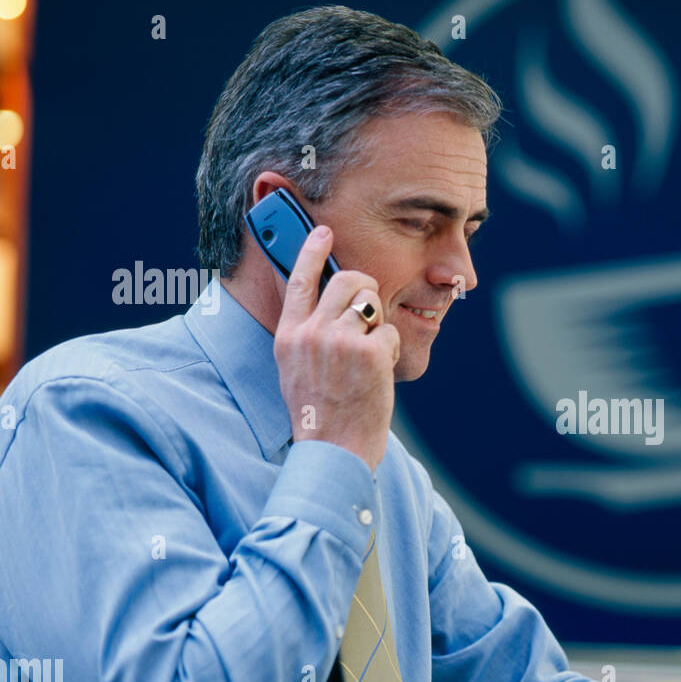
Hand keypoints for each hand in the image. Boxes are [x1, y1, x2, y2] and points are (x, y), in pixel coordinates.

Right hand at [274, 225, 399, 472]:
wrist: (333, 449)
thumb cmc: (320, 413)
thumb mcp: (295, 369)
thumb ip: (306, 333)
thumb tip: (325, 301)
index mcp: (289, 336)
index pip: (299, 279)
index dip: (311, 250)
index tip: (323, 231)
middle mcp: (312, 333)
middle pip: (347, 280)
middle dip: (365, 290)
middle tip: (368, 315)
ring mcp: (341, 341)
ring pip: (372, 300)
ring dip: (379, 323)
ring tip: (370, 354)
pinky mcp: (369, 352)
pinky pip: (390, 330)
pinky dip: (391, 350)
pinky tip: (379, 373)